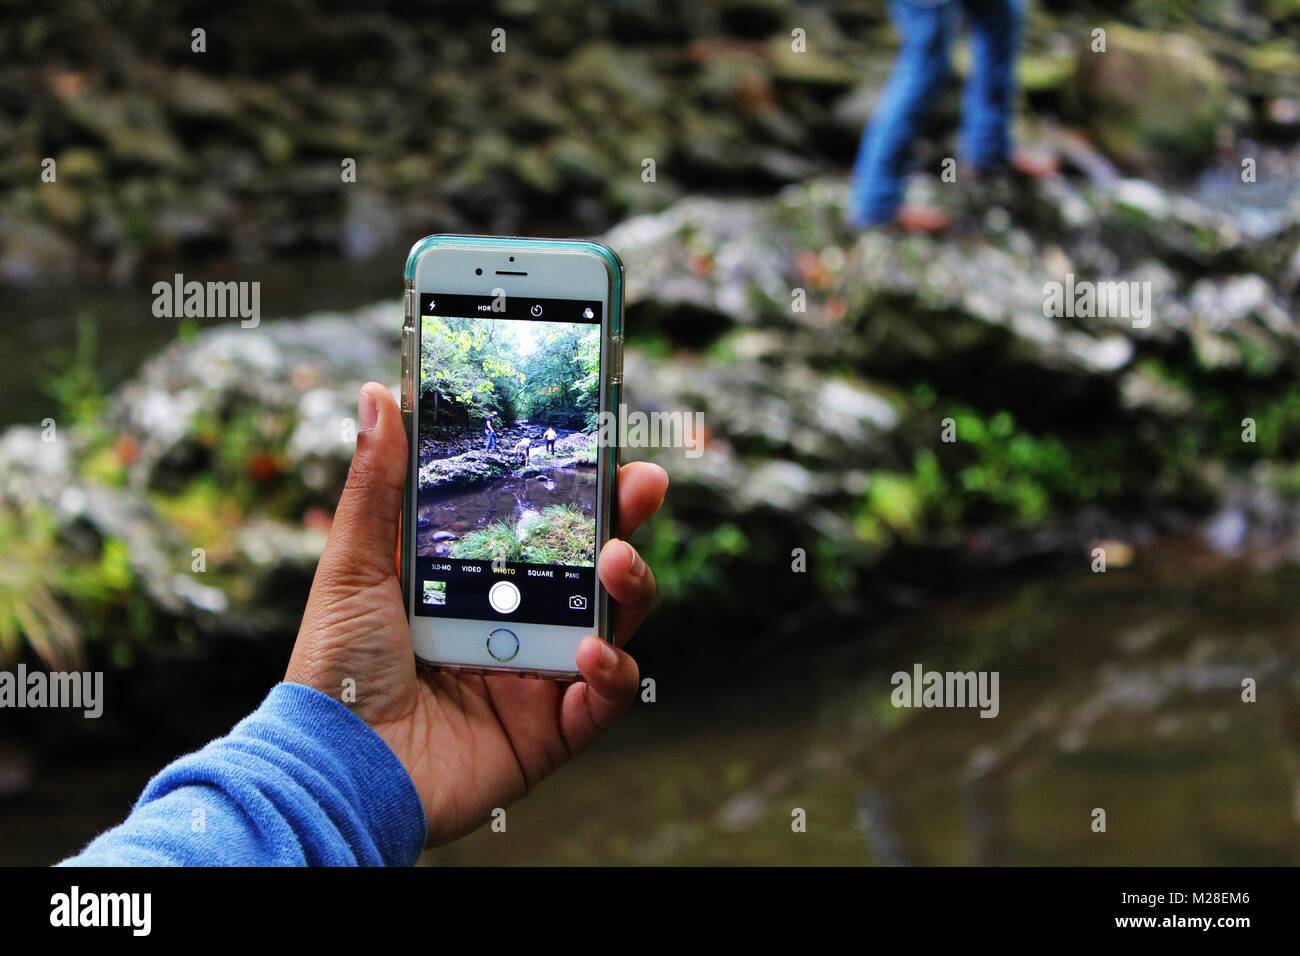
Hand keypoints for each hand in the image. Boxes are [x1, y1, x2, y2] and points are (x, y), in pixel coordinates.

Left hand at [285, 383, 666, 846]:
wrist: (334, 768)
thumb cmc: (337, 668)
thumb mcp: (355, 565)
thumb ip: (378, 484)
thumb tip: (380, 394)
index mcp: (476, 582)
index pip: (542, 523)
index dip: (578, 484)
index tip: (602, 437)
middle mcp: (515, 624)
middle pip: (591, 566)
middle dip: (626, 521)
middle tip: (643, 482)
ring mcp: (537, 677)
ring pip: (614, 624)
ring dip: (630, 587)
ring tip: (617, 559)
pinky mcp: (550, 731)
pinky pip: (602, 699)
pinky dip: (611, 673)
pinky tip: (592, 650)